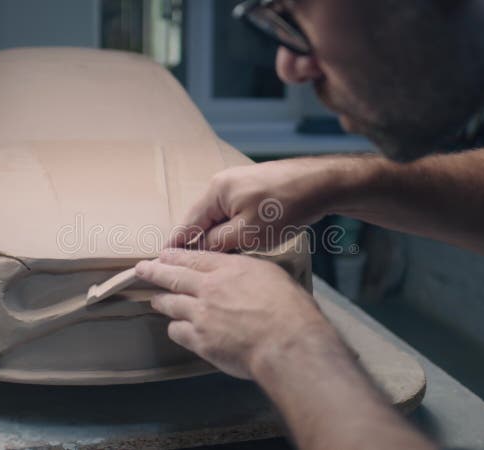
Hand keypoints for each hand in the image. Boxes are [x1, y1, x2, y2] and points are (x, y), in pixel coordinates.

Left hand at [135, 248, 342, 379]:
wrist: (287, 342)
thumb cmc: (290, 310)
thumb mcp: (272, 276)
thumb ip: (250, 272)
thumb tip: (242, 275)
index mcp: (229, 269)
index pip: (195, 258)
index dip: (176, 256)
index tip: (164, 254)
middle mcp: (210, 288)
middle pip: (174, 276)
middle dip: (154, 271)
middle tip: (142, 269)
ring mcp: (201, 314)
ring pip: (170, 304)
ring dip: (161, 301)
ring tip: (155, 300)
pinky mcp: (200, 341)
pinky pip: (177, 331)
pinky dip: (175, 328)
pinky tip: (177, 329)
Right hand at [168, 158, 336, 251]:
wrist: (322, 184)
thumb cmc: (286, 207)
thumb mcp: (248, 233)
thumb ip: (219, 243)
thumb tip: (199, 250)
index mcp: (215, 192)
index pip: (188, 224)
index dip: (177, 247)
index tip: (162, 264)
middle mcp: (222, 184)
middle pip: (202, 221)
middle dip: (200, 244)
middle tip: (191, 271)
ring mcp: (239, 185)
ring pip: (220, 219)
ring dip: (220, 239)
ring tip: (217, 262)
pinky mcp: (255, 190)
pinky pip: (235, 214)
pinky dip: (234, 230)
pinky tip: (239, 245)